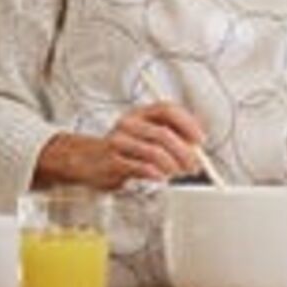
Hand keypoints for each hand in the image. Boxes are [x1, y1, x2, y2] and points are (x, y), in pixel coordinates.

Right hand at [34, 103, 205, 189]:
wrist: (86, 160)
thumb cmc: (122, 148)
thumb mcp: (144, 136)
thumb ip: (169, 137)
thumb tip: (197, 148)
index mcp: (141, 113)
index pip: (167, 109)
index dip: (187, 123)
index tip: (200, 139)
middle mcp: (129, 123)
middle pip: (163, 134)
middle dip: (184, 152)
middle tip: (193, 165)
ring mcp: (119, 141)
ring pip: (154, 152)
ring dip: (172, 165)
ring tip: (177, 173)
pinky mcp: (112, 161)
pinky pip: (140, 167)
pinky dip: (156, 173)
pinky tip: (161, 177)